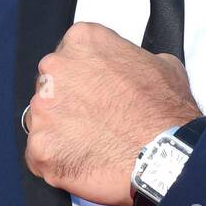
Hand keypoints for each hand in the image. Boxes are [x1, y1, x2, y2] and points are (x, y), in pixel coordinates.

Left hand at [24, 21, 202, 205]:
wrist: (165, 156)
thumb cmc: (165, 113)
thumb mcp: (162, 64)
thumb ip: (133, 59)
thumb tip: (132, 68)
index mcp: (83, 42)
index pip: (71, 55)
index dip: (86, 77)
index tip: (96, 93)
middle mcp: (56, 69)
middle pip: (50, 86)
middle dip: (68, 103)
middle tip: (95, 121)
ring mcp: (43, 110)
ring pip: (42, 121)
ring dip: (61, 132)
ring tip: (92, 145)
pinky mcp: (39, 147)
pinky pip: (39, 154)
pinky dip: (57, 161)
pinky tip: (82, 163)